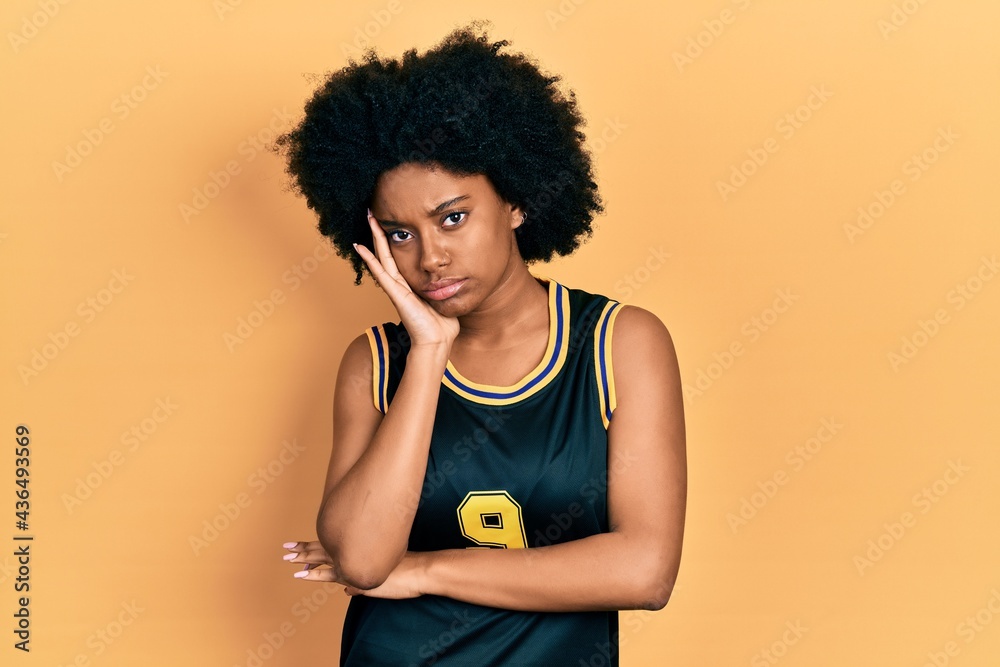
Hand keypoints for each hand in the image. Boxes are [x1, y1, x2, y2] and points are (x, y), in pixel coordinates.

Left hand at [283, 541, 426, 599]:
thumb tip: (346, 590)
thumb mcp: (381, 572)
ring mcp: (355, 565)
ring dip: (304, 559)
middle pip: (324, 549)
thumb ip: (360, 580)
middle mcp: (355, 555)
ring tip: (288, 559)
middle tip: (286, 547)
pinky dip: (316, 574)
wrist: (419, 572)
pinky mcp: (357, 576)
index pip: (332, 546)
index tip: (299, 545)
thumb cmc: (406, 571)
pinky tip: (303, 574)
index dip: (314, 546)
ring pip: (324, 559)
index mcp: (360, 551)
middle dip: (303, 549)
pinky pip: (332, 574)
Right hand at [353, 209, 459, 349]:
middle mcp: (400, 284)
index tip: (391, 223)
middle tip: (374, 213)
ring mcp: (396, 288)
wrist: (437, 341)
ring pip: (383, 257)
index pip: (399, 257)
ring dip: (375, 238)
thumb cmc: (442, 325)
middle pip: (387, 252)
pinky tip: (360, 247)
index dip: (394, 240)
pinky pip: (381, 273)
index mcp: (410, 284)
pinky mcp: (396, 294)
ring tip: (369, 219)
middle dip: (382, 232)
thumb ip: (444, 286)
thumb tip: (454, 276)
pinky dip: (370, 259)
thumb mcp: (444, 297)